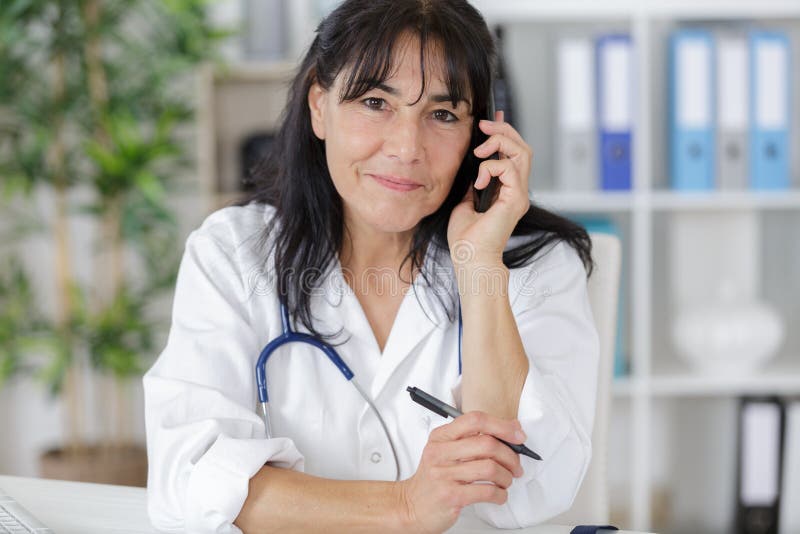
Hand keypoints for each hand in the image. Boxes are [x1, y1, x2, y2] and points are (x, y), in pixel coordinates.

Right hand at [397, 411, 525, 533]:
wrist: (410, 506)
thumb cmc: (433, 478)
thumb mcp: (445, 451)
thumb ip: (472, 439)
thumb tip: (510, 428)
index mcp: (441, 437)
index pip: (475, 420)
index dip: (502, 426)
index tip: (518, 435)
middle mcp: (440, 453)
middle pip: (487, 444)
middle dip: (510, 456)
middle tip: (515, 466)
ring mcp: (444, 474)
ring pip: (490, 468)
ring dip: (506, 476)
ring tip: (506, 481)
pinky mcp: (450, 496)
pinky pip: (486, 491)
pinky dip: (500, 494)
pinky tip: (498, 495)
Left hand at [447, 111, 532, 265]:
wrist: (470, 258)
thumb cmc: (466, 239)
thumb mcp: (464, 202)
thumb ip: (473, 185)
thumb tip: (472, 168)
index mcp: (507, 191)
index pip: (513, 154)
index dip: (504, 133)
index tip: (490, 120)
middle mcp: (517, 191)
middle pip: (522, 148)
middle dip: (504, 131)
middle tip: (484, 126)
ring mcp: (519, 195)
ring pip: (522, 153)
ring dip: (500, 143)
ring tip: (481, 150)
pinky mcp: (516, 200)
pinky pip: (509, 168)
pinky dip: (491, 168)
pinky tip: (478, 181)